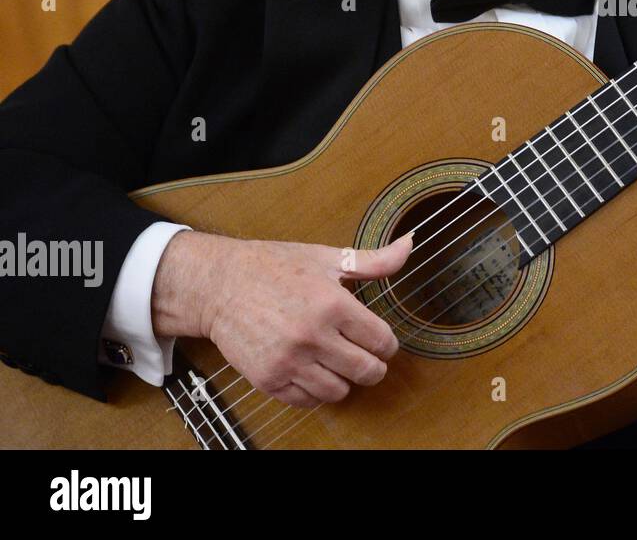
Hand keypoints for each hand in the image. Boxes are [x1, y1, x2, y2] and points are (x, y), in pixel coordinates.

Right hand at [152, 230, 412, 406]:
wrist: (220, 284)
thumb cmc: (275, 267)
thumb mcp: (327, 258)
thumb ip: (373, 261)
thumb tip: (409, 243)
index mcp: (333, 304)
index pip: (382, 341)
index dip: (387, 343)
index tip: (380, 341)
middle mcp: (313, 336)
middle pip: (366, 371)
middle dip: (373, 366)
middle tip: (365, 356)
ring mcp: (289, 361)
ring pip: (339, 391)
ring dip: (344, 380)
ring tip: (337, 363)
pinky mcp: (268, 379)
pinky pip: (307, 400)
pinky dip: (316, 391)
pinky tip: (313, 371)